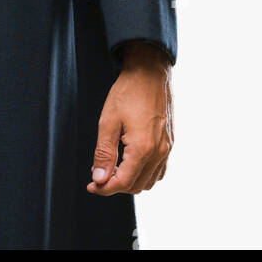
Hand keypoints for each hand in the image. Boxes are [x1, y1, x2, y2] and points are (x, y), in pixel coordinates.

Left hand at [87, 43, 172, 195]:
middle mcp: (159, 152)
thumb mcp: (108, 122)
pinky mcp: (170, 143)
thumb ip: (104, 153)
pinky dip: (144, 174)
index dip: (104, 188)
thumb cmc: (127, 93)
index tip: (91, 185)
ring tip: (112, 170)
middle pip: (136, 186)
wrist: (149, 72)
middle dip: (115, 186)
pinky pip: (159, 170)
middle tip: (97, 176)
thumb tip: (99, 179)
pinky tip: (130, 164)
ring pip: (149, 181)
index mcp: (143, 148)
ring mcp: (167, 148)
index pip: (123, 182)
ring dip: (130, 182)